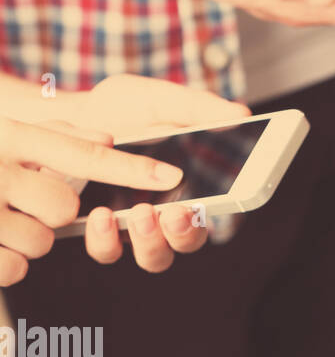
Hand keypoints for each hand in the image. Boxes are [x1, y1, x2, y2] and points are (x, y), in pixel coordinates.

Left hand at [34, 75, 249, 270]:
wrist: (72, 116)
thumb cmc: (124, 108)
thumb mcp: (161, 100)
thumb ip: (198, 108)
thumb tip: (240, 113)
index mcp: (197, 183)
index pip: (220, 211)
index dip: (218, 215)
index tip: (202, 203)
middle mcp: (170, 213)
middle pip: (189, 242)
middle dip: (185, 233)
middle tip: (174, 213)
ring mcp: (136, 226)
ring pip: (154, 257)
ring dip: (151, 242)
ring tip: (140, 213)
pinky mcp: (102, 231)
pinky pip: (109, 251)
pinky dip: (107, 241)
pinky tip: (101, 216)